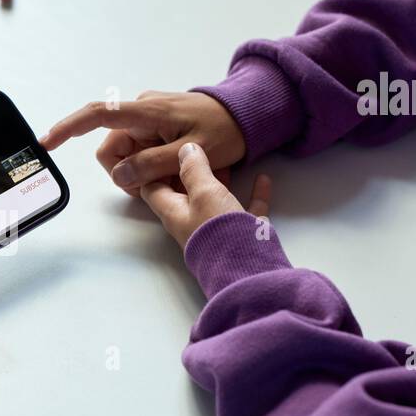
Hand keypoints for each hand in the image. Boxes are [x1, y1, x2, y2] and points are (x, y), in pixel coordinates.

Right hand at [41, 91, 245, 196]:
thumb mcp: (193, 154)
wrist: (248, 114)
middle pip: (112, 148)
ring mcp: (148, 116)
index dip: (68, 128)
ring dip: (143, 170)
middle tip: (161, 183)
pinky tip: (175, 166)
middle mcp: (142, 109)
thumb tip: (120, 174)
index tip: (47, 143)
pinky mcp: (155, 123)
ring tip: (176, 173)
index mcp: (148, 111)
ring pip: (126, 153)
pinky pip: (139, 149)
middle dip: (128, 172)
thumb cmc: (225, 130)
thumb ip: (154, 164)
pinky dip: (151, 163)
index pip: (98, 114)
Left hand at [141, 143, 271, 249]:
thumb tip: (184, 149)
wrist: (247, 270)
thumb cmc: (219, 230)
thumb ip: (194, 169)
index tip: (164, 146)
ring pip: (215, 200)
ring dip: (220, 181)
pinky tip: (263, 179)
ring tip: (228, 160)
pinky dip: (253, 194)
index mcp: (174, 212)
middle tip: (200, 148)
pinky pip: (246, 210)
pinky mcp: (241, 234)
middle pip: (185, 192)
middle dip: (190, 170)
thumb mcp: (204, 191)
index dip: (154, 167)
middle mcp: (191, 221)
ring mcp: (216, 229)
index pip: (152, 187)